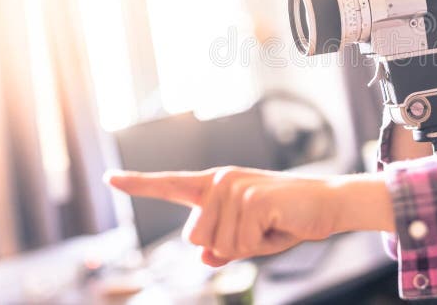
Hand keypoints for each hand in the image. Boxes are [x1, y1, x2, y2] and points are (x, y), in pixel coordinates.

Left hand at [106, 167, 392, 266]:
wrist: (327, 204)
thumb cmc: (286, 219)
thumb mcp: (250, 239)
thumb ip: (223, 247)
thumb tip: (203, 258)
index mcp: (216, 186)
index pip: (170, 185)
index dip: (138, 184)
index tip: (109, 178)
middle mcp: (221, 181)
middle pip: (195, 237)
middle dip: (226, 246)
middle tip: (259, 228)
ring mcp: (236, 187)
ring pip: (218, 244)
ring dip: (247, 246)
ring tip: (271, 225)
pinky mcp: (253, 197)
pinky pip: (241, 242)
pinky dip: (261, 244)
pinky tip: (278, 223)